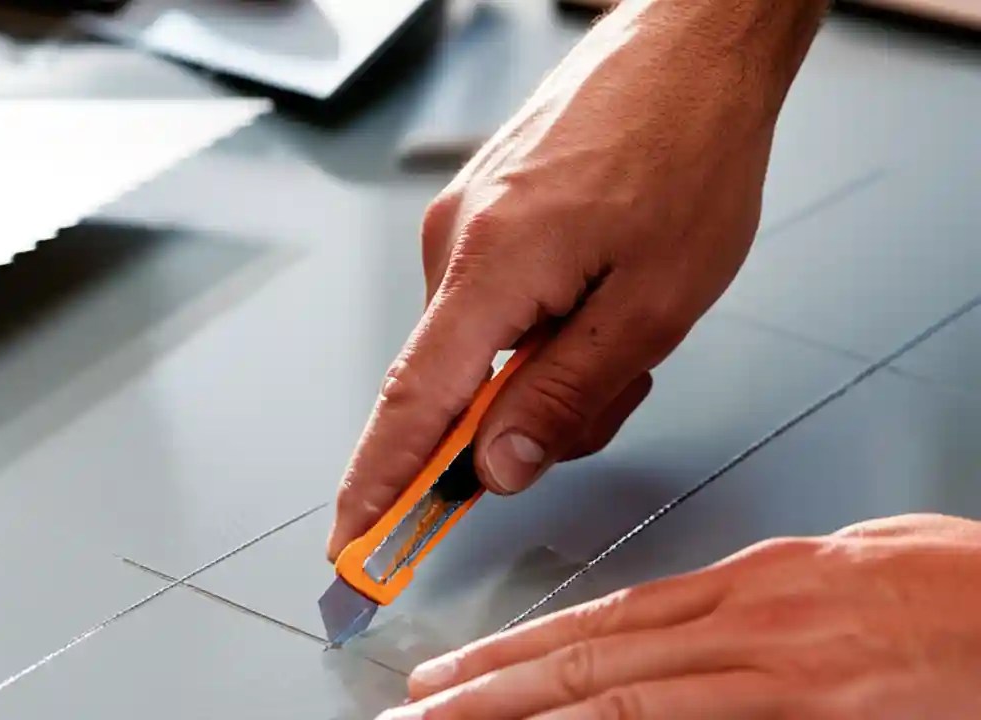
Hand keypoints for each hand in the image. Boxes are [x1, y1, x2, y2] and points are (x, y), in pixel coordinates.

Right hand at [327, 0, 824, 559]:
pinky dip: (541, 327)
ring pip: (483, 348)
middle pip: (454, 387)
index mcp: (489, 268)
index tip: (349, 551)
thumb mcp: (653, 303)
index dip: (376, 489)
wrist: (691, 46)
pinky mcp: (481, 213)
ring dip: (547, 366)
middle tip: (615, 390)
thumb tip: (497, 466)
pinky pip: (493, 304)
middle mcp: (453, 245)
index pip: (412, 407)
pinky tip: (600, 297)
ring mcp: (461, 224)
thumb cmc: (686, 152)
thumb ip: (568, 393)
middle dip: (521, 420)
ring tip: (628, 322)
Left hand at [380, 513, 980, 718]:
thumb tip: (718, 611)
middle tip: (417, 707)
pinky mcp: (807, 710)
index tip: (459, 670)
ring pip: (617, 691)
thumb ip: (775, 591)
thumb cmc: (963, 591)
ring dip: (522, 714)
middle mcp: (743, 620)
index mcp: (751, 583)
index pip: (604, 618)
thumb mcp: (856, 564)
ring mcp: (770, 669)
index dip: (520, 647)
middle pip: (588, 654)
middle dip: (490, 685)